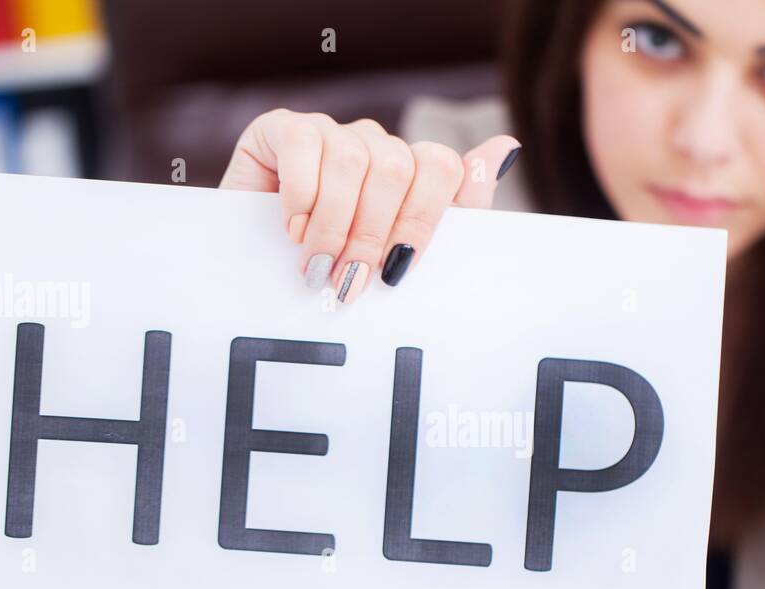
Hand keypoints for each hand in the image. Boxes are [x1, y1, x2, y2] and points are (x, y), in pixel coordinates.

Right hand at [220, 109, 519, 305]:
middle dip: (372, 235)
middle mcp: (375, 145)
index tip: (397, 271)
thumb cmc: (337, 275)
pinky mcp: (282, 129)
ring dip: (332, 226)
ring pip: (352, 161)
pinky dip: (300, 196)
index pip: (443, 169)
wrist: (259, 282)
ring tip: (315, 267)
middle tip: (348, 282)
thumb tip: (506, 145)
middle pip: (398, 168)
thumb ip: (461, 210)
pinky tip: (291, 229)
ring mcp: (330, 132)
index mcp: (412, 172)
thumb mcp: (401, 257)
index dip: (422, 222)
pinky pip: (305, 144)